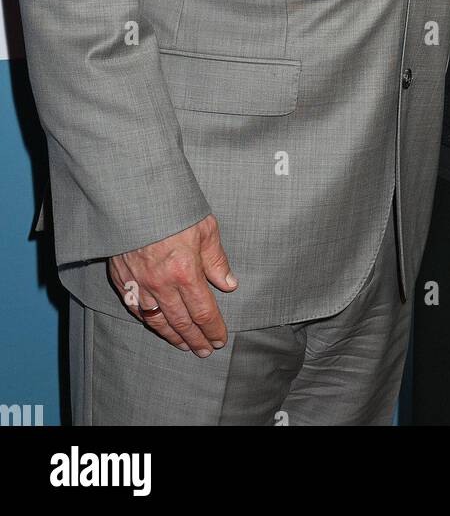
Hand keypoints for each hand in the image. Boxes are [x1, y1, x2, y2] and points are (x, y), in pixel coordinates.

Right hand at [108, 214, 237, 355]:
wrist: (132, 196)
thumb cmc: (172, 208)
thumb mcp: (204, 227)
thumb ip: (216, 260)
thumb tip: (229, 284)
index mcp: (185, 271)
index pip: (203, 311)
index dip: (213, 328)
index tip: (220, 339)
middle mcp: (161, 283)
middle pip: (181, 322)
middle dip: (196, 339)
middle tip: (205, 350)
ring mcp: (139, 284)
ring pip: (158, 321)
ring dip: (173, 337)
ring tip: (185, 345)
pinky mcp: (122, 280)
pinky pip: (136, 310)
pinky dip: (149, 322)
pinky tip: (157, 326)